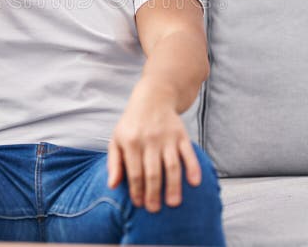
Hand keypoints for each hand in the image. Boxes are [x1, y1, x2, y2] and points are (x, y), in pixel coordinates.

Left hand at [107, 82, 200, 212]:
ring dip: (173, 186)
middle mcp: (149, 140)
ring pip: (171, 166)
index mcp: (131, 142)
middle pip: (152, 173)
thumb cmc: (132, 124)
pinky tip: (195, 183)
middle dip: (153, 194)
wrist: (153, 98)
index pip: (134, 173)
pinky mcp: (181, 135)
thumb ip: (114, 163)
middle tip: (155, 210)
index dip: (136, 191)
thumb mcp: (117, 139)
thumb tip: (112, 185)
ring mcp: (167, 138)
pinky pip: (188, 153)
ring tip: (174, 204)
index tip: (139, 205)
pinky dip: (193, 168)